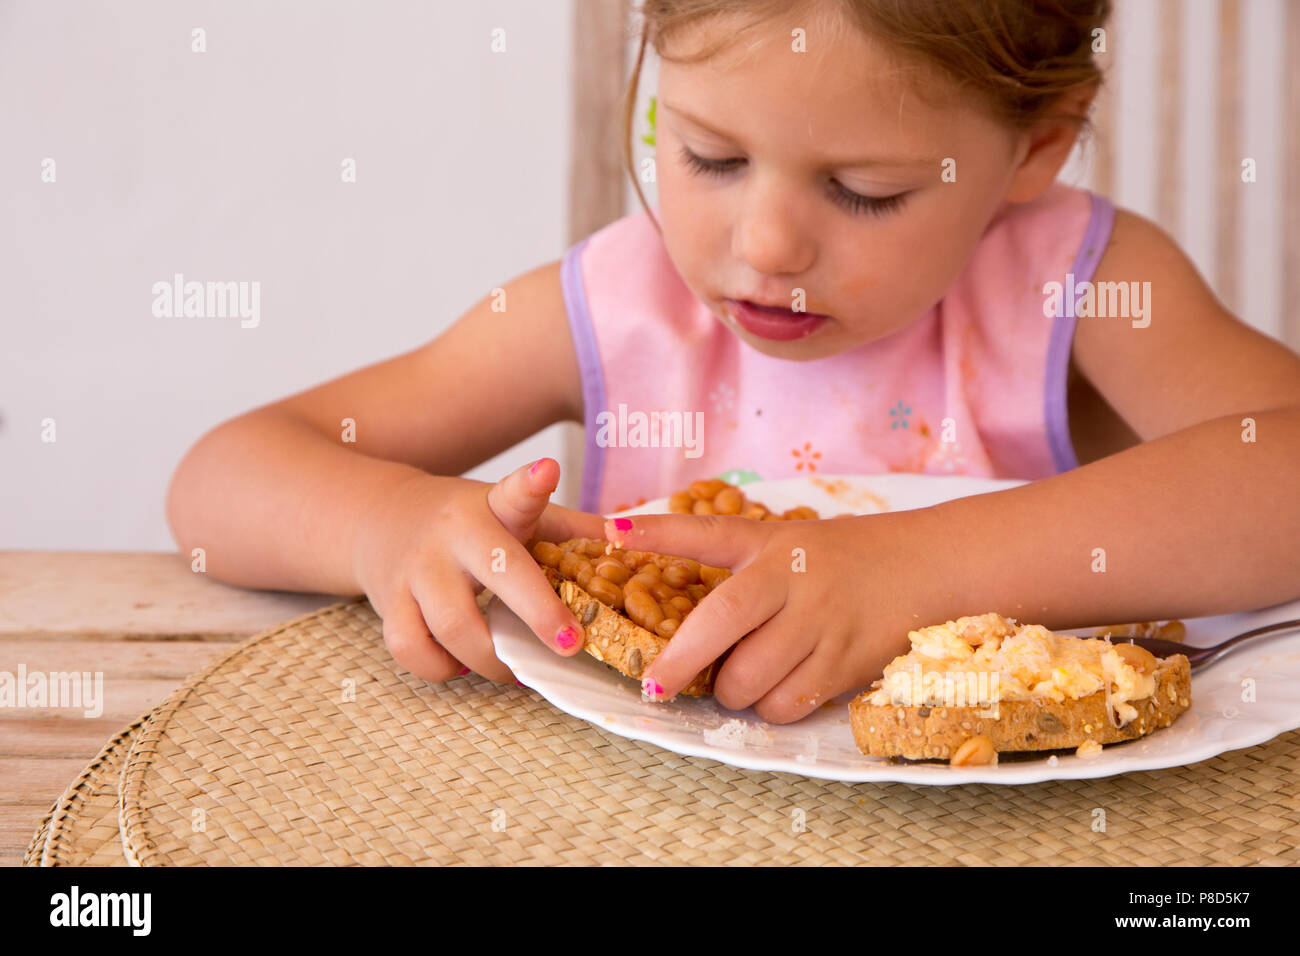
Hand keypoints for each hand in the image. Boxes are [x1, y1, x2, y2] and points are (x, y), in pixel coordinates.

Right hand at [353, 458, 605, 682]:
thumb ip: (569, 530)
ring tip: (515, 667)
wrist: (382, 517)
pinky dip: (442, 668)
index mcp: (494, 507)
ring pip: (454, 626)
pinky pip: (414, 650)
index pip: (514, 492)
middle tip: (570, 646)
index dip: (531, 483)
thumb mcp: (517, 513)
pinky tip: (461, 663)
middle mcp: (453, 534)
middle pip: (494, 576)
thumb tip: (633, 548)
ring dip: (492, 659)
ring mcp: (416, 569)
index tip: (547, 470)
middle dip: (538, 615)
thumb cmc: (467, 522)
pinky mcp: (388, 603)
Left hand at [604, 510, 926, 722]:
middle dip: (681, 663)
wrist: (929, 567)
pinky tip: (774, 689)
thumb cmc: (845, 556)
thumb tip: (639, 555)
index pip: (707, 536)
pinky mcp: (846, 663)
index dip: (659, 533)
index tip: (613, 533)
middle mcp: (794, 581)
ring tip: (734, 681)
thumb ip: (723, 554)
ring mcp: (823, 624)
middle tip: (659, 682)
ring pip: (751, 679)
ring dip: (731, 692)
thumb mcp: (785, 540)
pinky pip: (787, 703)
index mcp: (773, 546)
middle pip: (722, 626)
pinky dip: (770, 708)